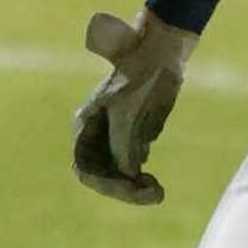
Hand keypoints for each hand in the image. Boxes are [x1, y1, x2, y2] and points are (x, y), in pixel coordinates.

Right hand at [73, 9, 197, 204]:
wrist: (162, 52)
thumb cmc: (141, 77)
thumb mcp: (130, 113)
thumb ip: (124, 146)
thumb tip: (128, 174)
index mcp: (85, 126)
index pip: (86, 168)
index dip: (106, 184)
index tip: (132, 188)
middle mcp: (96, 135)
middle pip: (101, 175)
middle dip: (124, 189)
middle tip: (153, 194)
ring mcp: (114, 136)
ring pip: (118, 174)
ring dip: (134, 188)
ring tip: (157, 192)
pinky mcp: (134, 136)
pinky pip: (133, 167)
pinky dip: (142, 178)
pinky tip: (154, 182)